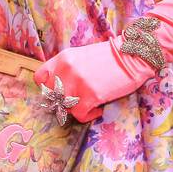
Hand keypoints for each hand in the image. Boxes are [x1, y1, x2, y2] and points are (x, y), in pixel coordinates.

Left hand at [32, 40, 156, 123]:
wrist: (132, 56)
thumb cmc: (109, 58)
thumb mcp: (82, 56)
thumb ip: (68, 69)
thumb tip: (60, 87)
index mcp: (63, 58)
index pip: (40, 78)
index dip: (47, 88)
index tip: (58, 92)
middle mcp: (67, 70)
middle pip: (52, 97)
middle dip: (64, 102)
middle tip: (77, 100)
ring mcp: (78, 83)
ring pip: (65, 108)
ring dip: (77, 109)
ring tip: (90, 104)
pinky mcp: (91, 95)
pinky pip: (80, 115)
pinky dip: (89, 115)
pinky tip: (98, 109)